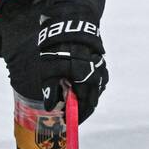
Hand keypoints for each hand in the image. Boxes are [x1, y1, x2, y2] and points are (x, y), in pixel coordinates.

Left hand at [36, 3, 107, 119]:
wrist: (71, 25)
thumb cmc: (56, 48)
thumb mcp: (48, 68)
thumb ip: (51, 88)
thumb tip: (50, 108)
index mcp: (84, 77)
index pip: (85, 105)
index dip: (77, 116)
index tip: (68, 123)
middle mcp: (96, 75)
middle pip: (91, 100)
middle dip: (81, 110)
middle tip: (69, 116)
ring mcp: (100, 70)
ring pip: (94, 92)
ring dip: (84, 100)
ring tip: (72, 105)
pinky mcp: (100, 65)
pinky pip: (96, 83)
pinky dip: (87, 89)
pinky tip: (78, 90)